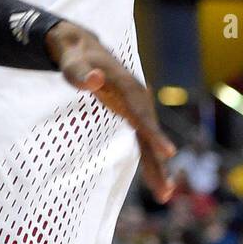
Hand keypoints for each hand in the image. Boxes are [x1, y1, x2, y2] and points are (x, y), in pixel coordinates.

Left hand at [46, 20, 176, 203]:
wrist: (83, 48)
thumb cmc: (76, 58)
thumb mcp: (73, 64)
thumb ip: (82, 73)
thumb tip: (95, 80)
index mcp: (126, 85)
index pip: (140, 112)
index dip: (154, 133)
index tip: (169, 153)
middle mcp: (137, 96)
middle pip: (150, 131)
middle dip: (158, 160)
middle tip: (165, 191)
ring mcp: (137, 105)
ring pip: (150, 138)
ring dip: (158, 165)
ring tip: (164, 194)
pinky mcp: (133, 112)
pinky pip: (144, 138)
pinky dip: (151, 157)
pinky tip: (156, 180)